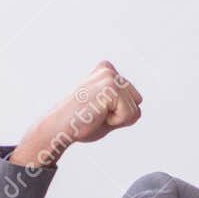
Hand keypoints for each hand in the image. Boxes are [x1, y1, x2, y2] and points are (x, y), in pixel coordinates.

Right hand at [10, 61, 142, 168]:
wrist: (60, 128)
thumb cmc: (80, 122)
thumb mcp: (106, 109)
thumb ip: (122, 104)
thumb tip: (138, 108)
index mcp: (106, 70)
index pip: (133, 98)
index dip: (118, 112)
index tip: (96, 110)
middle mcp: (108, 69)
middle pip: (137, 101)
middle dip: (121, 115)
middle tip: (96, 113)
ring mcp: (110, 77)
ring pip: (135, 109)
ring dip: (117, 119)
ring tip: (95, 114)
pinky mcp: (111, 88)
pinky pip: (129, 114)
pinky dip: (115, 122)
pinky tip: (96, 115)